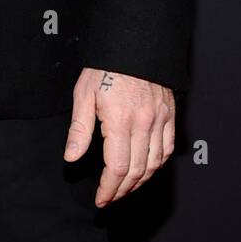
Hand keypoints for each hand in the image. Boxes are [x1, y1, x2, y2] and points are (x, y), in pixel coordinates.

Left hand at [64, 66, 174, 206]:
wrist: (134, 42)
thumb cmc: (106, 66)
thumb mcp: (84, 93)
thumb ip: (79, 129)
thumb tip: (71, 157)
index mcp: (120, 120)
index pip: (117, 168)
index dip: (109, 189)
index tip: (101, 199)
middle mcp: (144, 123)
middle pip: (137, 171)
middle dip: (122, 190)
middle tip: (110, 197)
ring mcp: (160, 119)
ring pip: (155, 164)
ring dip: (140, 181)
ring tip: (125, 188)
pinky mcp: (170, 114)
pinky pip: (167, 148)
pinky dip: (158, 164)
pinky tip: (147, 169)